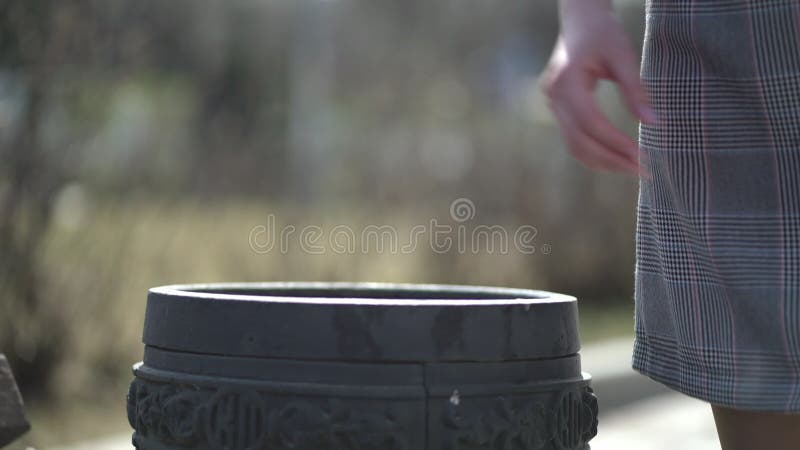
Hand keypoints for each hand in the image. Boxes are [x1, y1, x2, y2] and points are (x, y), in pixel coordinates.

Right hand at [541, 0, 654, 175]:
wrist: (579, 19)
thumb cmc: (602, 32)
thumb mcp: (623, 55)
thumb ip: (635, 90)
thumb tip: (653, 123)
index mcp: (566, 82)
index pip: (590, 123)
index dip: (615, 142)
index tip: (641, 155)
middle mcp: (553, 96)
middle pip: (579, 141)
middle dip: (611, 160)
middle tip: (642, 170)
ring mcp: (552, 104)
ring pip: (573, 145)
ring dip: (602, 160)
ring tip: (631, 168)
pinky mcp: (557, 108)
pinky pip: (573, 138)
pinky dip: (595, 150)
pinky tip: (617, 155)